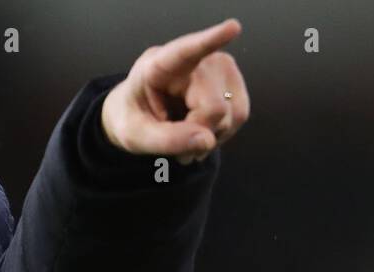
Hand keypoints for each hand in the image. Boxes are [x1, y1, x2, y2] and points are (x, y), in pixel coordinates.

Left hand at [100, 18, 249, 163]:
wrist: (141, 117)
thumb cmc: (134, 119)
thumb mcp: (137, 136)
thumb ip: (167, 140)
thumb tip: (207, 141)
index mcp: (158, 65)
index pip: (185, 52)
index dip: (210, 40)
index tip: (232, 29)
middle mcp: (194, 60)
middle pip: (214, 106)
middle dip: (198, 132)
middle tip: (177, 141)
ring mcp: (218, 68)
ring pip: (231, 113)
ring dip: (210, 135)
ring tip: (186, 134)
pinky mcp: (233, 81)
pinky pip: (239, 115)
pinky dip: (221, 132)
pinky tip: (201, 130)